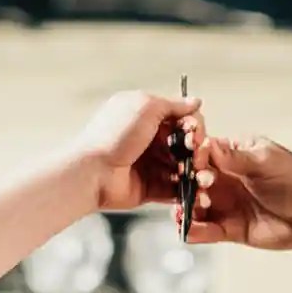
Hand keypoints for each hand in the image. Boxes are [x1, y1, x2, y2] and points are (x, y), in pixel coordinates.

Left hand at [71, 91, 207, 210]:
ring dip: (197, 171)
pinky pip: (175, 189)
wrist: (93, 171)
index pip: (182, 119)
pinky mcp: (150, 188)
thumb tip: (196, 101)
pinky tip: (197, 190)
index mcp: (147, 117)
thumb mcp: (145, 107)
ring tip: (198, 176)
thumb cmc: (115, 134)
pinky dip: (189, 191)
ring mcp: (150, 165)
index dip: (194, 127)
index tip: (193, 134)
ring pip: (185, 167)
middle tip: (194, 155)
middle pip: (187, 144)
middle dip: (197, 150)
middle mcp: (150, 139)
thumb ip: (173, 104)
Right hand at [183, 136, 291, 250]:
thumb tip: (206, 145)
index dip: (192, 158)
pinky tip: (189, 230)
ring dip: (186, 208)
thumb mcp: (266, 162)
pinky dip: (194, 231)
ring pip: (194, 205)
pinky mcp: (228, 228)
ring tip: (188, 211)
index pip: (202, 153)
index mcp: (231, 155)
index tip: (191, 165)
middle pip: (191, 180)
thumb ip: (236, 158)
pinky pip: (205, 230)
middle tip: (196, 190)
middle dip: (187, 185)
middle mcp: (223, 178)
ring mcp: (224, 203)